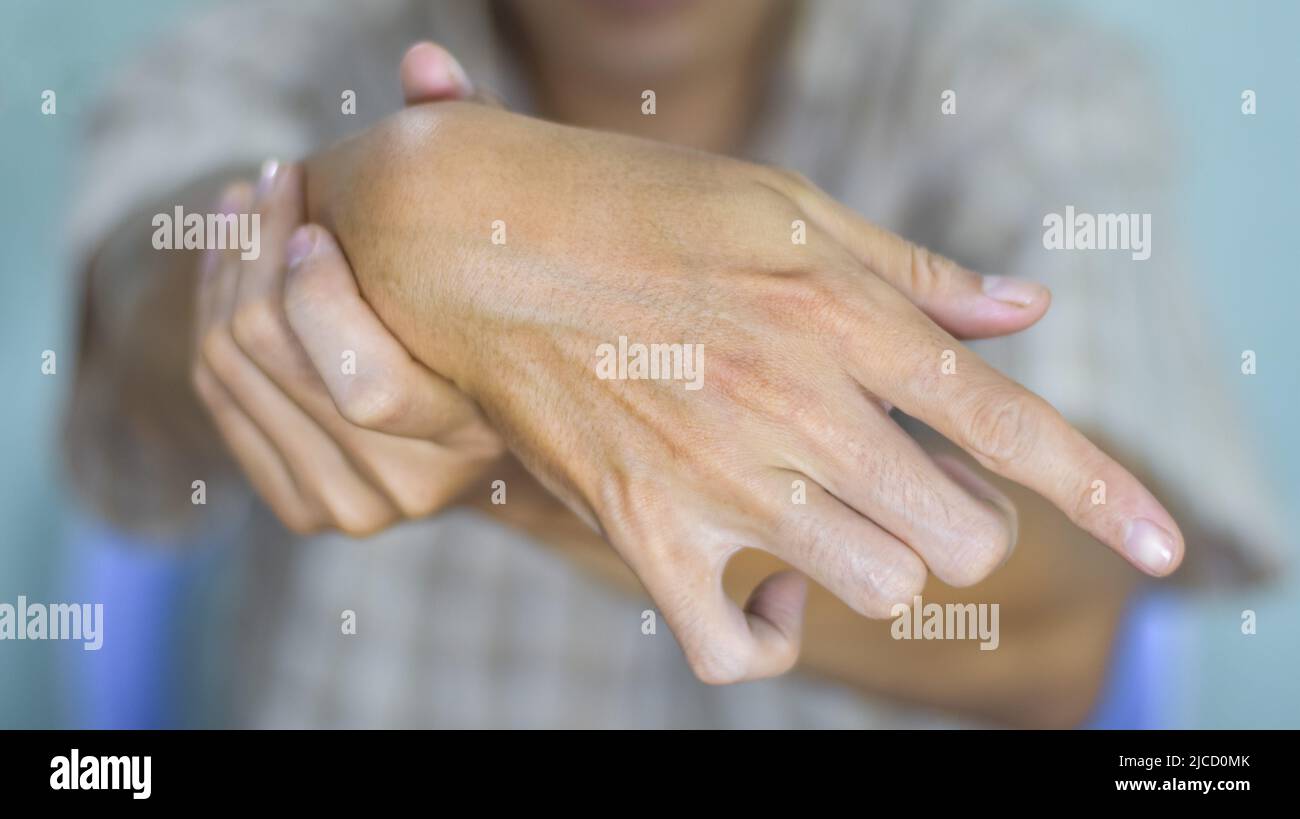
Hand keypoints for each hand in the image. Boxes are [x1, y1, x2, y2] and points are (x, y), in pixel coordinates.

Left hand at [191, 44, 502, 534]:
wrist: (475, 427)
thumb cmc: (489, 309)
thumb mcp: (490, 240)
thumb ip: (472, 150)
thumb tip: (423, 66)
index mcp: (475, 432)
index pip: (363, 385)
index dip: (315, 295)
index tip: (313, 220)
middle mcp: (409, 488)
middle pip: (275, 353)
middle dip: (255, 248)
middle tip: (268, 181)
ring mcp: (348, 506)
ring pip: (229, 364)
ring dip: (222, 269)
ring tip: (243, 205)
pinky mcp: (303, 507)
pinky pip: (214, 393)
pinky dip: (207, 313)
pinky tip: (229, 260)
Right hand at [304, 101, 1185, 682]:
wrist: (469, 236)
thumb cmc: (631, 207)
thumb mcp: (782, 207)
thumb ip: (910, 271)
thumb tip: (1025, 314)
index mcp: (841, 315)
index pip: (1009, 423)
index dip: (1102, 490)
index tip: (1166, 546)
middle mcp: (796, 404)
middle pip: (957, 535)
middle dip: (955, 520)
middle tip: (907, 486)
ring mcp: (718, 477)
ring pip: (873, 588)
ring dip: (869, 565)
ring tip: (823, 519)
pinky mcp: (641, 531)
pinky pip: (738, 652)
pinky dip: (768, 639)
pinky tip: (765, 592)